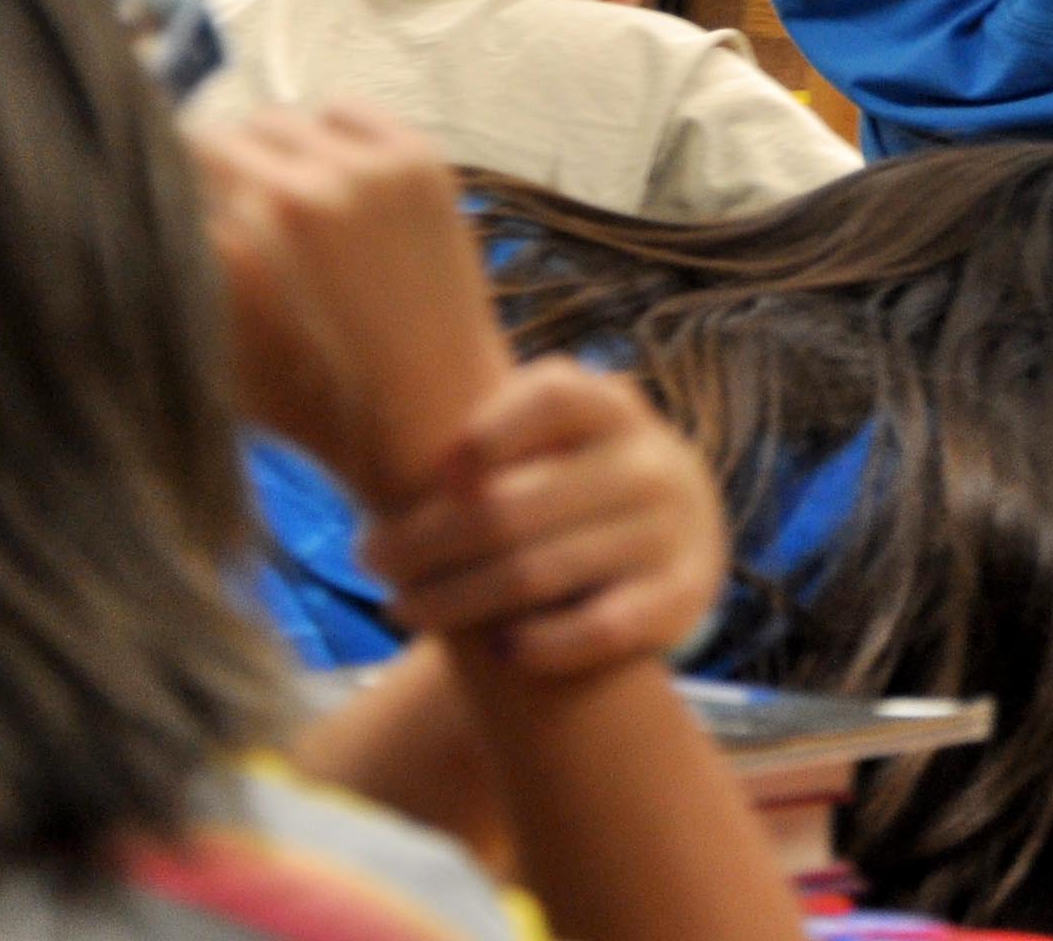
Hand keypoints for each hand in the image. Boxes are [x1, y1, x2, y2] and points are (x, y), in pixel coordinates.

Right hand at [196, 105, 511, 512]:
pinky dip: (329, 136)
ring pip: (282, 119)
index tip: (164, 197)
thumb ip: (185, 258)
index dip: (164, 180)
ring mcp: (371, 167)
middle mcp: (303, 189)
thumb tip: (145, 203)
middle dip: (216, 167)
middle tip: (221, 202)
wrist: (432, 410)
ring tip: (278, 195)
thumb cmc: (310, 400)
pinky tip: (329, 178)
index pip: (175, 160)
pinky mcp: (418, 158)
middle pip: (225, 134)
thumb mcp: (215, 336)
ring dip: (271, 150)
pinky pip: (345, 112)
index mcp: (242, 241)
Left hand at [367, 359, 728, 679]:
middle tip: (368, 558)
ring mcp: (671, 530)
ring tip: (402, 606)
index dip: (484, 434)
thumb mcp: (555, 433)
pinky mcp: (683, 596)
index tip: (428, 473)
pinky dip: (538, 644)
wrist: (677, 529)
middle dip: (423, 541)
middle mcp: (649, 463)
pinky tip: (492, 652)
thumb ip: (493, 431)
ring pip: (538, 574)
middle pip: (513, 506)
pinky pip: (599, 629)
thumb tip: (396, 457)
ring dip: (453, 599)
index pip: (551, 400)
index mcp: (612, 408)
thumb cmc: (574, 476)